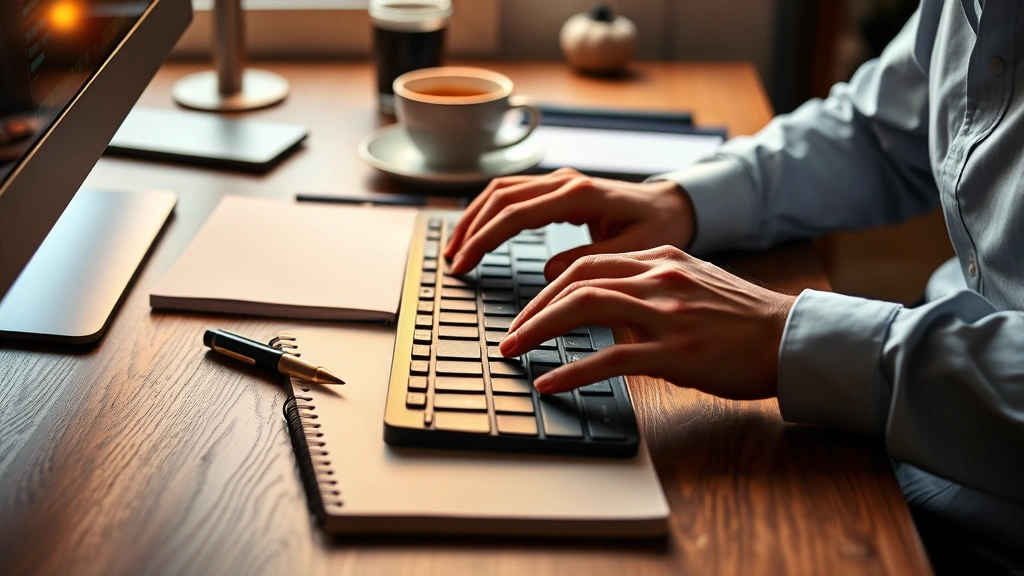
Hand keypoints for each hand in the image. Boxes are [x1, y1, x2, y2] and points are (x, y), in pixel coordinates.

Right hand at [444, 168, 695, 275]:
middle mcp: (564, 181)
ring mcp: (558, 181)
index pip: (516, 214)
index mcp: (580, 195)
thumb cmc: (658, 228)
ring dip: (474, 218)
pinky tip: (478, 234)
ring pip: (500, 190)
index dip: (485, 241)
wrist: (673, 205)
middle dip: (470, 230)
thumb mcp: (633, 251)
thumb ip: (590, 260)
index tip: (464, 266)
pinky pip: (512, 193)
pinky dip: (489, 213)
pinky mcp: (556, 188)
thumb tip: (550, 273)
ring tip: (456, 250)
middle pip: (499, 197)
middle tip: (453, 263)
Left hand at [498, 245, 796, 399]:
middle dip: (534, 309)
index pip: (589, 263)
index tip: (529, 310)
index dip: (549, 287)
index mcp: (660, 260)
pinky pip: (610, 358)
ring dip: (539, 331)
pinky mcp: (675, 351)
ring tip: (514, 351)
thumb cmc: (741, 319)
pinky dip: (572, 371)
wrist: (790, 338)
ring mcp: (665, 313)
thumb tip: (606, 309)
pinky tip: (550, 383)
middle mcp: (658, 278)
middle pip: (576, 281)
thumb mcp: (691, 285)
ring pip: (585, 308)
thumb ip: (648, 288)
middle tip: (510, 334)